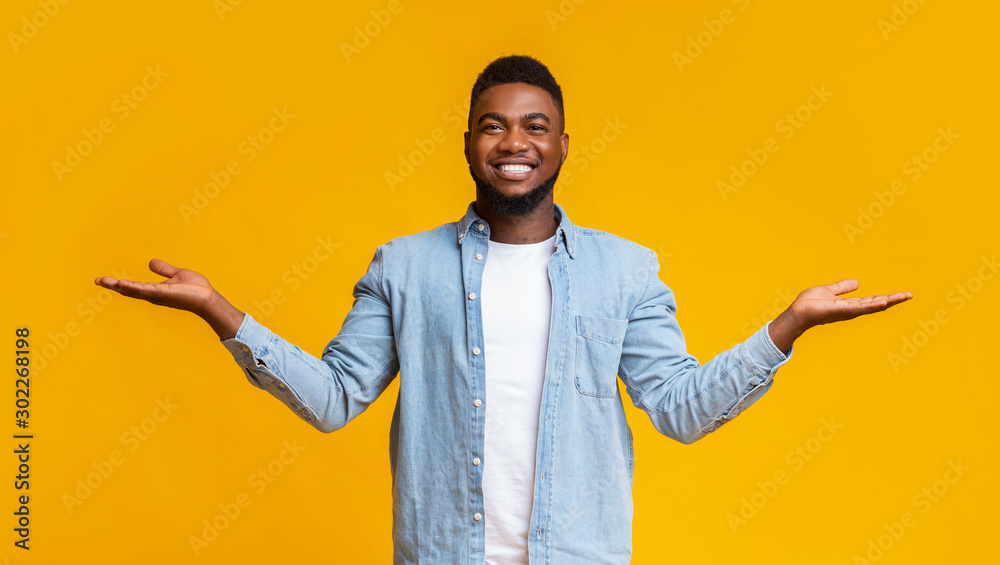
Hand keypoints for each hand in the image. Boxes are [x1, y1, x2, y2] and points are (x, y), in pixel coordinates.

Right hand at [95, 259, 243, 338]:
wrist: (207, 298)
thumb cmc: (195, 288)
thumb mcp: (177, 274)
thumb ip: (163, 270)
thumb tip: (150, 262)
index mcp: (155, 290)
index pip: (134, 286)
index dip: (119, 283)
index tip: (104, 280)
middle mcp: (153, 294)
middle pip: (129, 290)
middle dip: (113, 285)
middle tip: (97, 280)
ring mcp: (158, 295)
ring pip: (134, 290)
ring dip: (120, 286)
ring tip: (105, 281)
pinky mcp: (164, 294)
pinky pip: (146, 290)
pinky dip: (134, 287)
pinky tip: (124, 284)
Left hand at [768, 279, 912, 352]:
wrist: (798, 312)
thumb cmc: (810, 303)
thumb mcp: (829, 291)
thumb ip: (842, 287)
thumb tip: (857, 282)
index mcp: (850, 305)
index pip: (872, 301)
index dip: (887, 298)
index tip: (902, 294)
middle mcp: (852, 310)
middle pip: (877, 304)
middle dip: (893, 300)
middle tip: (910, 294)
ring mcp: (847, 311)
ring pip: (872, 306)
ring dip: (888, 301)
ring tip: (903, 296)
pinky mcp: (840, 310)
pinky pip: (859, 307)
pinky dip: (871, 305)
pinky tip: (883, 302)